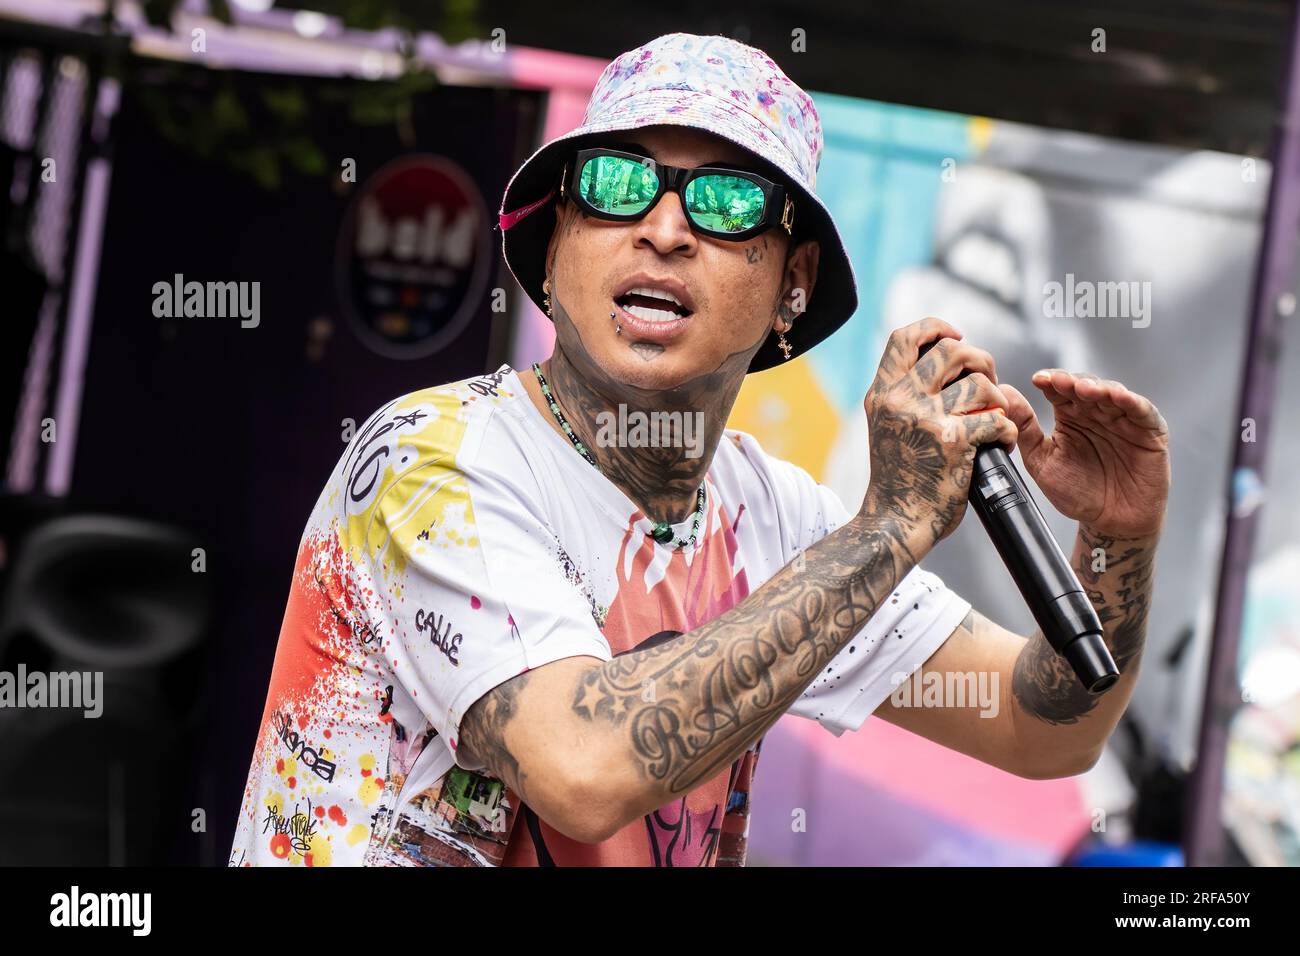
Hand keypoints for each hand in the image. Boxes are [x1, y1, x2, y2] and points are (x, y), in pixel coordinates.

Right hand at [862, 318, 1017, 544]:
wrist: (894, 523)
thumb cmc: (897, 480)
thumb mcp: (885, 427)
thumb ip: (903, 396)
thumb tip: (942, 363)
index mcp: (881, 394)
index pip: (905, 337)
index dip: (936, 327)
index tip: (956, 335)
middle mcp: (900, 400)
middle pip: (952, 350)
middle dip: (981, 362)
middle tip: (987, 384)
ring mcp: (925, 419)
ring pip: (981, 384)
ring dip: (999, 400)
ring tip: (995, 419)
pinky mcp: (953, 442)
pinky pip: (996, 420)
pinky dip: (1007, 432)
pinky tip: (1001, 444)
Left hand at [1000, 370, 1169, 538]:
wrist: (1111, 524)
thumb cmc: (1077, 493)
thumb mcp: (1043, 462)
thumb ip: (1025, 430)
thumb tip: (1005, 394)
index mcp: (1070, 416)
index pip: (1059, 390)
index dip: (1050, 381)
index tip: (1037, 379)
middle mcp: (1096, 412)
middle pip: (1085, 386)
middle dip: (1071, 382)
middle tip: (1058, 382)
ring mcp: (1124, 419)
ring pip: (1112, 393)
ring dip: (1099, 388)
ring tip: (1083, 389)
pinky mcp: (1150, 430)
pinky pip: (1143, 411)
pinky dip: (1131, 401)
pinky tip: (1119, 397)